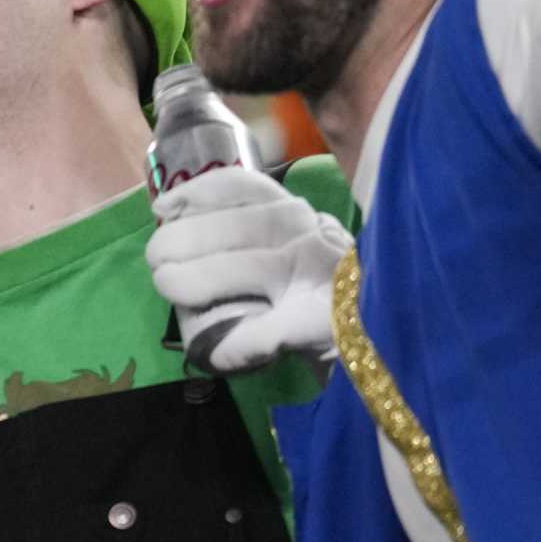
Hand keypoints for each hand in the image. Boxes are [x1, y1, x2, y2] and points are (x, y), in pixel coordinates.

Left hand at [147, 167, 352, 373]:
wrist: (383, 349)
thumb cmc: (325, 299)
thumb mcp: (291, 253)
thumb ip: (247, 238)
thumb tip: (172, 220)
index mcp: (302, 219)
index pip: (247, 189)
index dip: (199, 193)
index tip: (162, 207)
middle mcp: (316, 240)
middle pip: (242, 226)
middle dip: (188, 238)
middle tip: (157, 258)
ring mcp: (326, 282)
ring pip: (251, 267)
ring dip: (200, 278)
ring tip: (167, 284)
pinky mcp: (329, 328)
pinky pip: (267, 333)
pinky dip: (233, 343)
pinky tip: (211, 353)